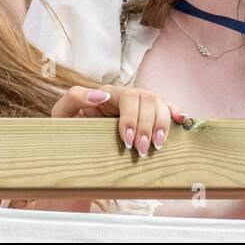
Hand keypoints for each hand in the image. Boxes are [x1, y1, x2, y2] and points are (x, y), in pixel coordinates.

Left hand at [51, 83, 184, 157]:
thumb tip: (101, 94)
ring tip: (157, 146)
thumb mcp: (62, 113)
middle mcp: (128, 97)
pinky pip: (167, 109)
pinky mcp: (149, 118)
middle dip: (148, 126)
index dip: (132, 118)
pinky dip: (176, 113)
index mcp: (109, 93)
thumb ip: (75, 98)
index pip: (129, 97)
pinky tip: (182, 122)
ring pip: (160, 104)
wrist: (73, 147)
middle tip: (141, 151)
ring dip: (162, 125)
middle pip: (149, 100)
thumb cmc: (68, 129)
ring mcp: (140, 106)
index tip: (127, 141)